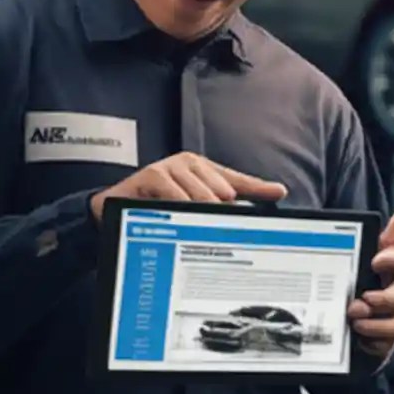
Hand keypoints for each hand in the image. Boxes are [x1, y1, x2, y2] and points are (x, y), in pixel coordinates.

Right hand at [89, 151, 286, 219]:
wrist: (114, 208)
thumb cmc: (158, 206)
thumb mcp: (196, 204)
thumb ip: (234, 198)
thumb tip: (278, 191)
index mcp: (203, 168)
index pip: (237, 180)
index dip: (258, 188)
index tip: (280, 193)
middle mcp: (188, 164)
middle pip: (221, 193)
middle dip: (221, 214)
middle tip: (217, 229)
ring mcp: (170, 168)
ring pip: (201, 196)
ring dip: (199, 216)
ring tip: (192, 226)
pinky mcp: (152, 176)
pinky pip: (176, 197)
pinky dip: (180, 211)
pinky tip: (178, 219)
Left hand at [347, 208, 393, 358]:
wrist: (346, 319)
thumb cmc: (360, 278)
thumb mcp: (364, 252)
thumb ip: (386, 236)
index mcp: (393, 267)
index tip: (377, 260)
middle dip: (386, 297)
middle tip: (365, 297)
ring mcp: (391, 319)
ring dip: (376, 321)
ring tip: (355, 317)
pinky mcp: (382, 342)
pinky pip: (383, 345)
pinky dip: (371, 341)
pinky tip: (356, 335)